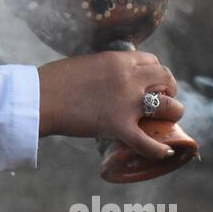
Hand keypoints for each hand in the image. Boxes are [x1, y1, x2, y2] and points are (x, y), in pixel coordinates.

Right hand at [36, 52, 184, 161]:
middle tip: (162, 100)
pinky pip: (147, 142)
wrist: (39, 98)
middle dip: (169, 89)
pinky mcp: (118, 126)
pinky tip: (166, 152)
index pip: (153, 61)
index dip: (156, 73)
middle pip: (166, 79)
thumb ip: (105, 69)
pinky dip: (159, 149)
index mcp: (119, 60)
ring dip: (173, 113)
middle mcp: (129, 78)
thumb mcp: (86, 63)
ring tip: (166, 120)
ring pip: (168, 107)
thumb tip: (111, 78)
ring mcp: (127, 103)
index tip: (151, 82)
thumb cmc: (53, 80)